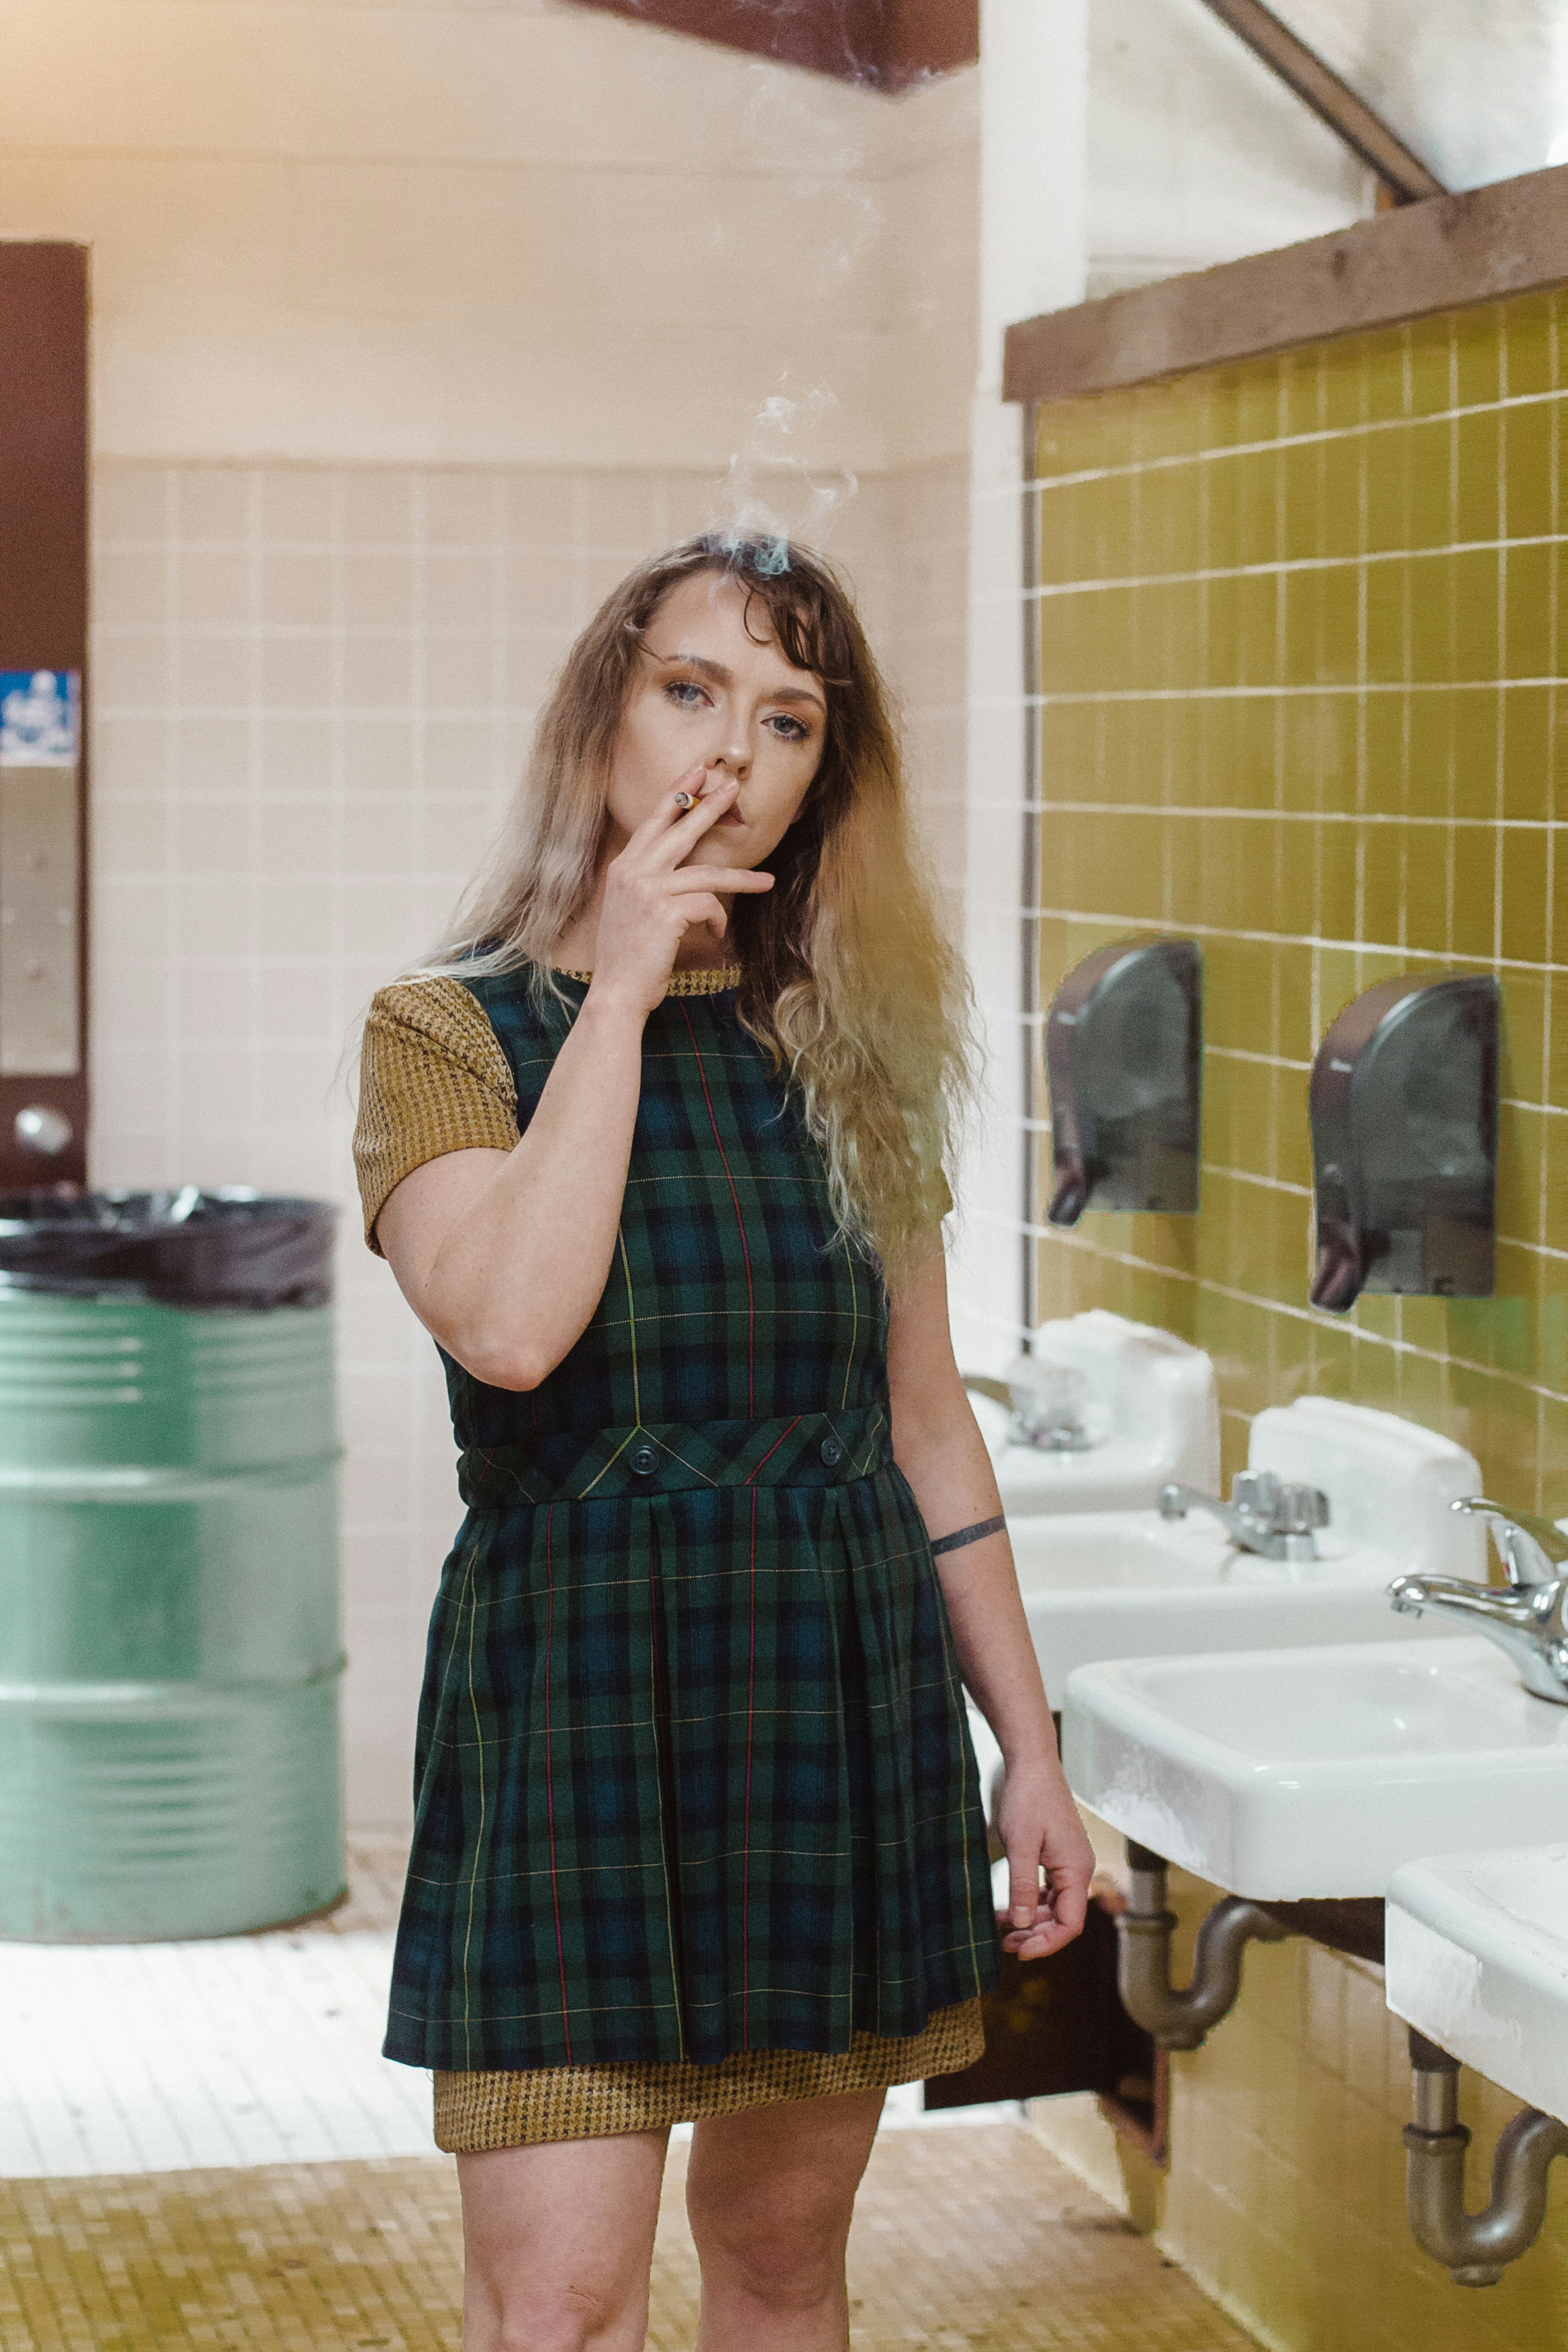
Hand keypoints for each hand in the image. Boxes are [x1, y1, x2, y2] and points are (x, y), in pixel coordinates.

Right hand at [587, 766, 774, 1016]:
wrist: (617, 992)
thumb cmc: (629, 957)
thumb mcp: (632, 911)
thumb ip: (648, 884)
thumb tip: (682, 873)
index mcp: (623, 868)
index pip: (654, 821)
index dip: (676, 792)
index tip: (697, 771)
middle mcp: (631, 872)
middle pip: (679, 829)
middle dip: (709, 806)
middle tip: (733, 788)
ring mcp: (647, 889)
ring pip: (706, 871)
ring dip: (741, 878)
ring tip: (766, 880)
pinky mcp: (665, 911)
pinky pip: (708, 904)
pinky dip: (718, 920)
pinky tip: (715, 935)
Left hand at [993, 1756, 1095, 1961]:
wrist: (1033, 1764)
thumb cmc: (1028, 1799)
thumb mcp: (1020, 1844)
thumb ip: (1021, 1886)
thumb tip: (1021, 1924)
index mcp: (1076, 1870)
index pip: (1070, 1924)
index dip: (1047, 1943)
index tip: (1020, 1952)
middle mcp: (1079, 1870)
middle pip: (1064, 1919)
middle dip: (1036, 1936)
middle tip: (1005, 1945)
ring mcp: (1070, 1863)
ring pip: (1055, 1907)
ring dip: (1032, 1922)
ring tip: (1002, 1931)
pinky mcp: (1059, 1856)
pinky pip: (1049, 1890)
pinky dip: (1031, 1903)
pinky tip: (1007, 1909)